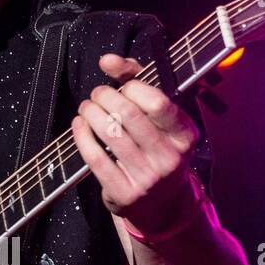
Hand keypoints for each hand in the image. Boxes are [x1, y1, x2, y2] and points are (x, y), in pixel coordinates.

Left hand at [71, 53, 201, 236]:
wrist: (163, 203)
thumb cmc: (157, 148)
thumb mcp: (159, 117)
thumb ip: (137, 80)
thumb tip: (108, 61)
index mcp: (185, 135)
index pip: (157, 102)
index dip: (133, 87)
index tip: (123, 86)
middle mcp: (170, 158)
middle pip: (128, 114)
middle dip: (105, 96)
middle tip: (97, 95)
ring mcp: (148, 178)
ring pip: (110, 133)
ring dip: (90, 112)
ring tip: (87, 108)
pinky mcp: (125, 193)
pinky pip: (95, 157)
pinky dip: (81, 135)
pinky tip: (80, 125)